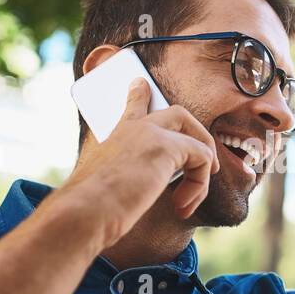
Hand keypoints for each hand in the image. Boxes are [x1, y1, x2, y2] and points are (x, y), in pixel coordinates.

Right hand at [62, 78, 219, 245]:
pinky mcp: (167, 147)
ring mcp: (152, 132)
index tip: (141, 84)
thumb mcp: (103, 184)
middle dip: (199, 136)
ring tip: (187, 202)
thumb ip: (123, 176)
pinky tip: (181, 206)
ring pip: (197, 140)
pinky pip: (203, 159)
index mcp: (117, 133)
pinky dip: (199, 186)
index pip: (133, 103)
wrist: (87, 210)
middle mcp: (135, 126)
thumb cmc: (91, 206)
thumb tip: (137, 190)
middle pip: (179, 114)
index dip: (140, 94)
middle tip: (208, 164)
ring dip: (201, 176)